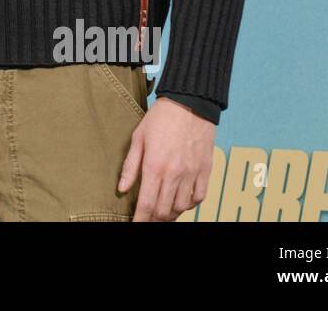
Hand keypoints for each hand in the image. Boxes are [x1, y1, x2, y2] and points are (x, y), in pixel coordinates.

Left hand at [118, 97, 214, 220]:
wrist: (190, 103)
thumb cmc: (161, 118)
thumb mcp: (138, 138)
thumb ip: (130, 166)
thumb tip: (122, 188)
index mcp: (154, 166)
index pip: (146, 203)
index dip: (140, 219)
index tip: (135, 223)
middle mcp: (174, 173)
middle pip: (163, 210)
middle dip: (153, 219)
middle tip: (147, 218)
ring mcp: (192, 173)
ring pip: (182, 207)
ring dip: (171, 213)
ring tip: (162, 211)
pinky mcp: (205, 170)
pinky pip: (200, 197)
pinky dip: (190, 204)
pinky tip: (182, 201)